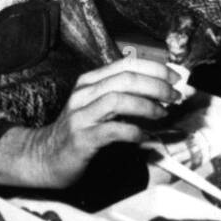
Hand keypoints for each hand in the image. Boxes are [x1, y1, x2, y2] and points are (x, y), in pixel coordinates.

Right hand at [0, 58, 181, 188]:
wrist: (45, 156)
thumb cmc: (78, 131)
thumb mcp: (98, 106)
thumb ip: (124, 97)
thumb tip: (161, 93)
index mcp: (91, 81)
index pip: (127, 64)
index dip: (155, 68)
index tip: (175, 78)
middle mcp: (84, 93)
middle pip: (126, 79)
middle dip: (157, 85)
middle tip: (175, 97)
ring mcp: (81, 115)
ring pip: (118, 99)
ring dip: (147, 105)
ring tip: (162, 114)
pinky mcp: (82, 138)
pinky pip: (112, 130)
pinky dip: (133, 131)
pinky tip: (143, 136)